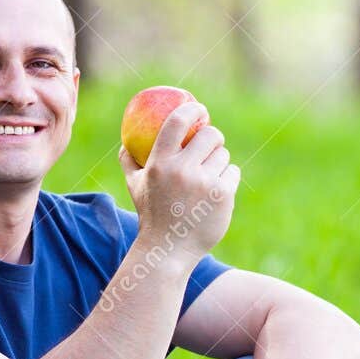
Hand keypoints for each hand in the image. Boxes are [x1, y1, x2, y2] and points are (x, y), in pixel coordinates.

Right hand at [119, 100, 240, 263]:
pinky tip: (218, 191)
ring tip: (209, 176)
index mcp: (160, 163)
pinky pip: (233, 173)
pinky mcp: (222, 195)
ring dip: (220, 161)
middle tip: (211, 143)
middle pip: (209, 135)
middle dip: (213, 136)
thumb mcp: (135, 187)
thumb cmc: (151, 216)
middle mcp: (182, 170)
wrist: (169, 250)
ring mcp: (204, 182)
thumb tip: (126, 141)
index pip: (177, 123)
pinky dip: (228, 178)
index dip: (191, 109)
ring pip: (223, 155)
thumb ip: (129, 162)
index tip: (198, 108)